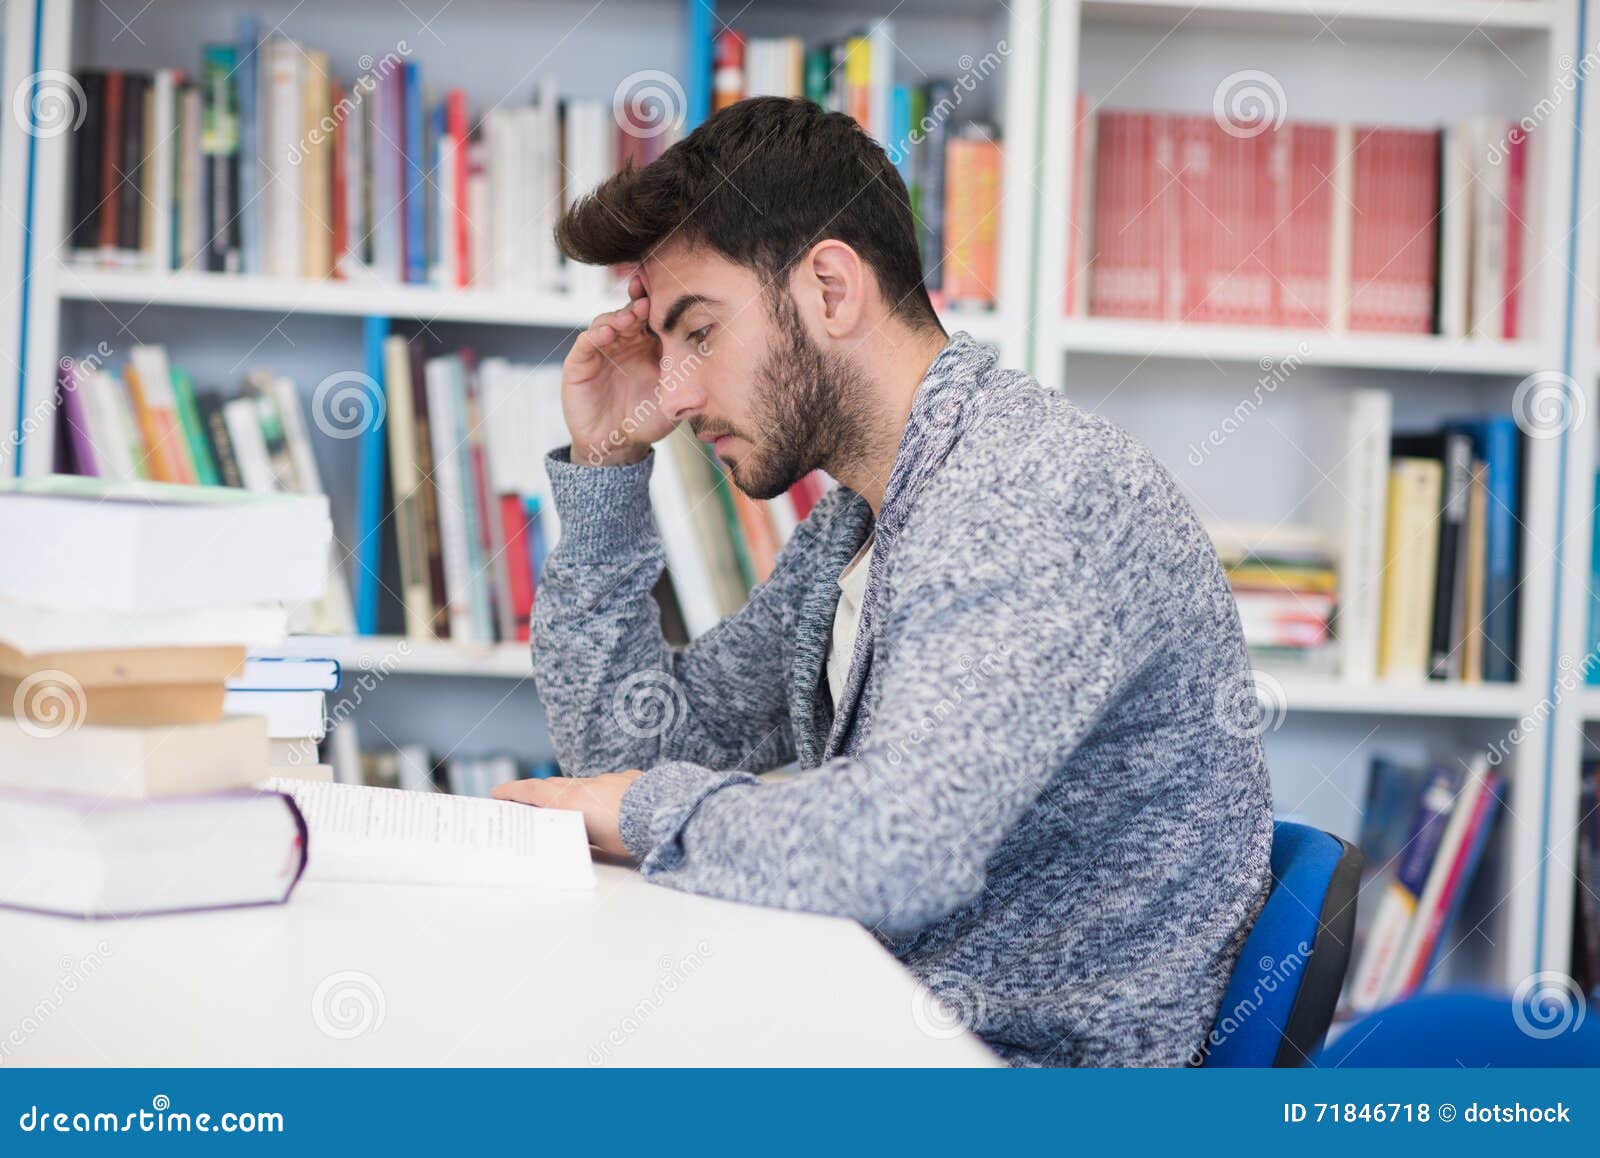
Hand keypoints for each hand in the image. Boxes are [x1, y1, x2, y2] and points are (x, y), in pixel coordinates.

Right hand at [491, 770, 644, 858]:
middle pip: (554, 786)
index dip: (513, 792)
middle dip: (537, 794)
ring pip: (580, 785)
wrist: (666, 813)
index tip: (496, 794)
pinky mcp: (628, 779)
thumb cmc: (630, 833)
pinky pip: (605, 785)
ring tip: (562, 810)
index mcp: (571, 800)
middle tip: (523, 803)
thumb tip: (567, 836)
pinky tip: (606, 807)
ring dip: (569, 795)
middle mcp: (586, 785)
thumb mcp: (597, 843)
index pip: (534, 791)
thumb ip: (580, 836)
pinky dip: (598, 795)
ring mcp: (608, 780)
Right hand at [561, 273, 675, 466]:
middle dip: (639, 303)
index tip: (670, 295)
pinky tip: (608, 332)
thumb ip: (689, 381)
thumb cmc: (647, 421)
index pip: (653, 319)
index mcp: (648, 347)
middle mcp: (625, 343)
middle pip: (631, 313)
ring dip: (619, 316)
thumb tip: (721, 366)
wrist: (617, 447)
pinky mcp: (580, 363)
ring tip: (632, 315)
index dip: (660, 305)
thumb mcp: (674, 400)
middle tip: (649, 298)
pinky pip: (586, 342)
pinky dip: (596, 334)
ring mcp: (602, 351)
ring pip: (608, 322)